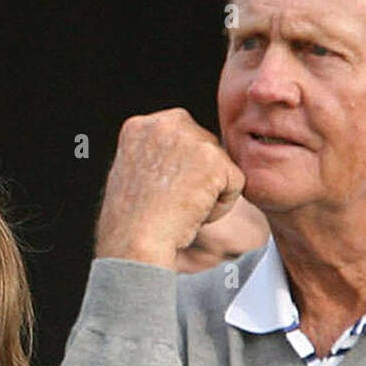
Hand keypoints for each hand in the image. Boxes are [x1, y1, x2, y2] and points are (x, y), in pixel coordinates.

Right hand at [95, 109, 244, 268]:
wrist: (134, 242)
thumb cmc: (130, 223)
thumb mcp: (133, 175)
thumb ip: (156, 157)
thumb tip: (183, 161)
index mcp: (141, 125)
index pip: (180, 140)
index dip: (177, 174)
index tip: (160, 195)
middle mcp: (166, 123)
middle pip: (205, 149)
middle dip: (196, 179)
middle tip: (171, 205)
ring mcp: (191, 138)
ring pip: (221, 167)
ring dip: (208, 194)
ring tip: (180, 211)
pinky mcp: (214, 159)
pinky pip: (236, 183)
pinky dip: (221, 207)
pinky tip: (195, 216)